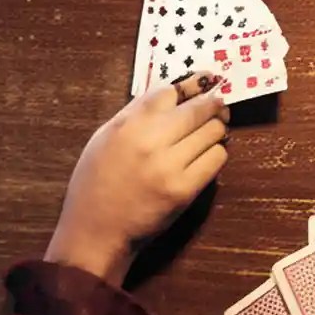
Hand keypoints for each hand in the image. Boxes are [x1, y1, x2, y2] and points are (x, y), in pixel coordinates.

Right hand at [44, 73, 229, 284]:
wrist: (96, 230)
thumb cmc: (97, 182)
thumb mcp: (105, 137)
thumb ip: (137, 113)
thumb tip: (175, 92)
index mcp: (128, 123)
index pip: (172, 90)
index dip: (191, 86)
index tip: (204, 84)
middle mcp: (151, 139)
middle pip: (200, 107)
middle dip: (213, 104)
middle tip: (218, 105)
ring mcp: (170, 164)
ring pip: (214, 130)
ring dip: (217, 128)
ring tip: (212, 132)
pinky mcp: (185, 188)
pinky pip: (218, 157)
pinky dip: (217, 153)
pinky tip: (207, 156)